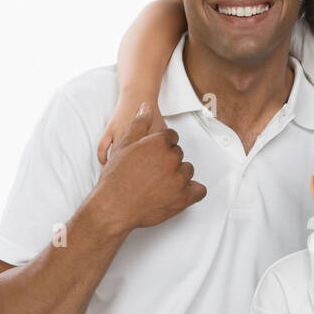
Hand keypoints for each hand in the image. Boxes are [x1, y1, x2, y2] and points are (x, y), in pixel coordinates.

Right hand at [94, 103, 205, 232]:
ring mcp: (179, 179)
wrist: (114, 206)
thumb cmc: (116, 178)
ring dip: (178, 174)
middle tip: (153, 171)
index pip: (171, 137)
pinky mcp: (183, 198)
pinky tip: (181, 192)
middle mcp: (172, 159)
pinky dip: (193, 191)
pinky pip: (199, 190)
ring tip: (161, 183)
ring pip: (187, 171)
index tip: (154, 154)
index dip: (162, 145)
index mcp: (159, 143)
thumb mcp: (123, 145)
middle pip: (178, 154)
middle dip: (168, 160)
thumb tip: (146, 107)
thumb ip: (138, 124)